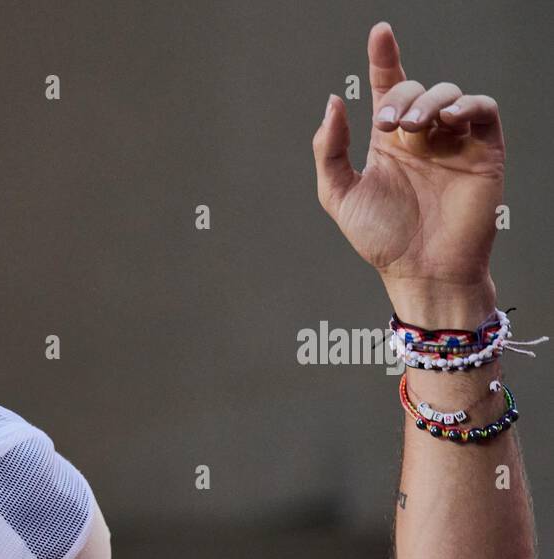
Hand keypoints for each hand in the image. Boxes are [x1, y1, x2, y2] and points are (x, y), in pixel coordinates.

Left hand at [313, 22, 503, 325]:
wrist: (421, 270)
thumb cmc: (381, 240)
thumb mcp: (339, 195)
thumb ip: (330, 150)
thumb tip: (333, 101)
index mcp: (387, 144)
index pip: (386, 90)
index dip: (384, 59)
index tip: (380, 32)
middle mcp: (420, 139)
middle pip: (414, 90)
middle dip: (401, 98)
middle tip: (390, 127)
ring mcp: (452, 143)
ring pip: (448, 94)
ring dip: (429, 101)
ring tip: (416, 128)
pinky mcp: (483, 152)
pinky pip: (482, 110)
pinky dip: (468, 104)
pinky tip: (449, 118)